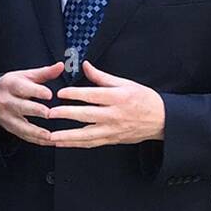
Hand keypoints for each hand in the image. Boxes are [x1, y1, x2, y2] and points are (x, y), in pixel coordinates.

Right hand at [0, 61, 62, 145]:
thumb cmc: (12, 85)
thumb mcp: (26, 75)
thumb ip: (45, 73)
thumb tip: (60, 66)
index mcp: (10, 85)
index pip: (23, 88)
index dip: (36, 91)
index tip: (49, 94)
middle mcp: (6, 101)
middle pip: (21, 107)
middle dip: (35, 111)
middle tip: (49, 114)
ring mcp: (6, 116)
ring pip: (21, 126)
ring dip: (36, 132)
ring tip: (49, 136)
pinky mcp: (9, 128)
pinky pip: (23, 136)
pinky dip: (35, 140)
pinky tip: (47, 142)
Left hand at [47, 60, 165, 147]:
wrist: (161, 119)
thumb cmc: (143, 99)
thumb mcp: (125, 83)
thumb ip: (102, 77)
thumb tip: (86, 66)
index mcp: (117, 98)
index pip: (92, 95)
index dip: (75, 94)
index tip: (61, 92)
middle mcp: (114, 115)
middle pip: (86, 115)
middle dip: (66, 115)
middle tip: (50, 114)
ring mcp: (112, 130)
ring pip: (86, 135)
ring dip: (67, 136)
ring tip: (50, 135)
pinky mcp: (111, 140)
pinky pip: (90, 144)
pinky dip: (75, 144)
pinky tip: (62, 143)